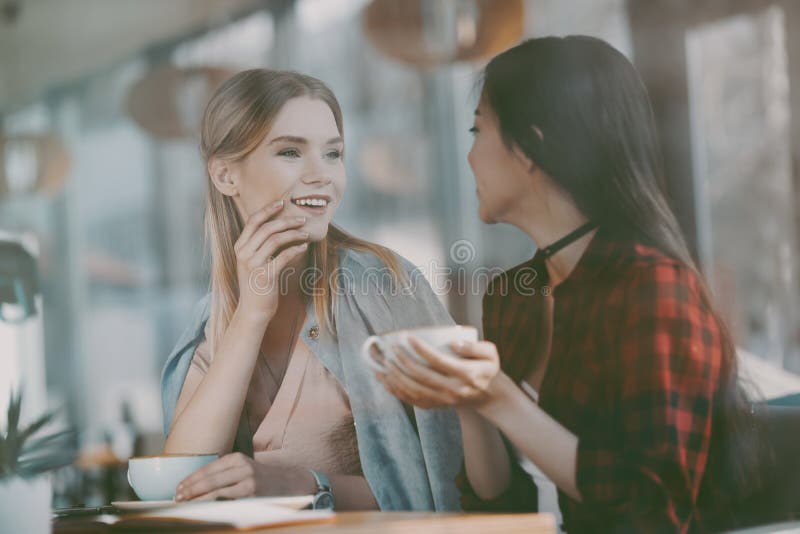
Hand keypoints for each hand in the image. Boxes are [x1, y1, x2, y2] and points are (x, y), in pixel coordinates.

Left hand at [174, 452, 314, 500]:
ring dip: (196, 496)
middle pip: (208, 477)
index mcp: (237, 457)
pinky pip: (226, 496)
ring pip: (215, 487)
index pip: (207, 468)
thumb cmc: (262, 480)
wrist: (290, 483)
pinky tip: (202, 505)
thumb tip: (197, 486)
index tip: (178, 488)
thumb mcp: (244, 470)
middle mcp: (241, 464)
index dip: (190, 479)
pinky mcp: (252, 490)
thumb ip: (225, 474)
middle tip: (177, 498)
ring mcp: (247, 477)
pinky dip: (211, 501)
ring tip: (185, 503)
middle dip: (189, 488)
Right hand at [235, 200, 309, 322]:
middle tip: (302, 219)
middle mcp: (244, 254)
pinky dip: (296, 249)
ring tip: (306, 233)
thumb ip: (260, 246)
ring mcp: (253, 265)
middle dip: (286, 220)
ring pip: (276, 240)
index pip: (252, 221)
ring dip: (294, 234)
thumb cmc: (257, 285)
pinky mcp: (265, 276)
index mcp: (240, 247)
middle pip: (267, 228)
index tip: (282, 202)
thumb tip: (280, 228)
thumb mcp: (254, 262)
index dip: (267, 210)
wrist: (253, 311)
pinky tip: (304, 247)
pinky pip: (284, 257)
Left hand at [375, 336, 500, 409]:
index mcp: (468, 374)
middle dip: (403, 362)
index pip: (440, 362)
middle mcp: (454, 390)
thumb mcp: (490, 353)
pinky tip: (386, 380)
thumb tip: (452, 343)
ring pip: (415, 391)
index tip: (407, 337)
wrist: (489, 395)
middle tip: (391, 348)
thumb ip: (474, 347)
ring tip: (382, 364)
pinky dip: (397, 391)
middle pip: (423, 377)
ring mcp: (444, 400)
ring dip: (396, 378)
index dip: (422, 350)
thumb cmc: (487, 368)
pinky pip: (413, 401)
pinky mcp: (437, 406)